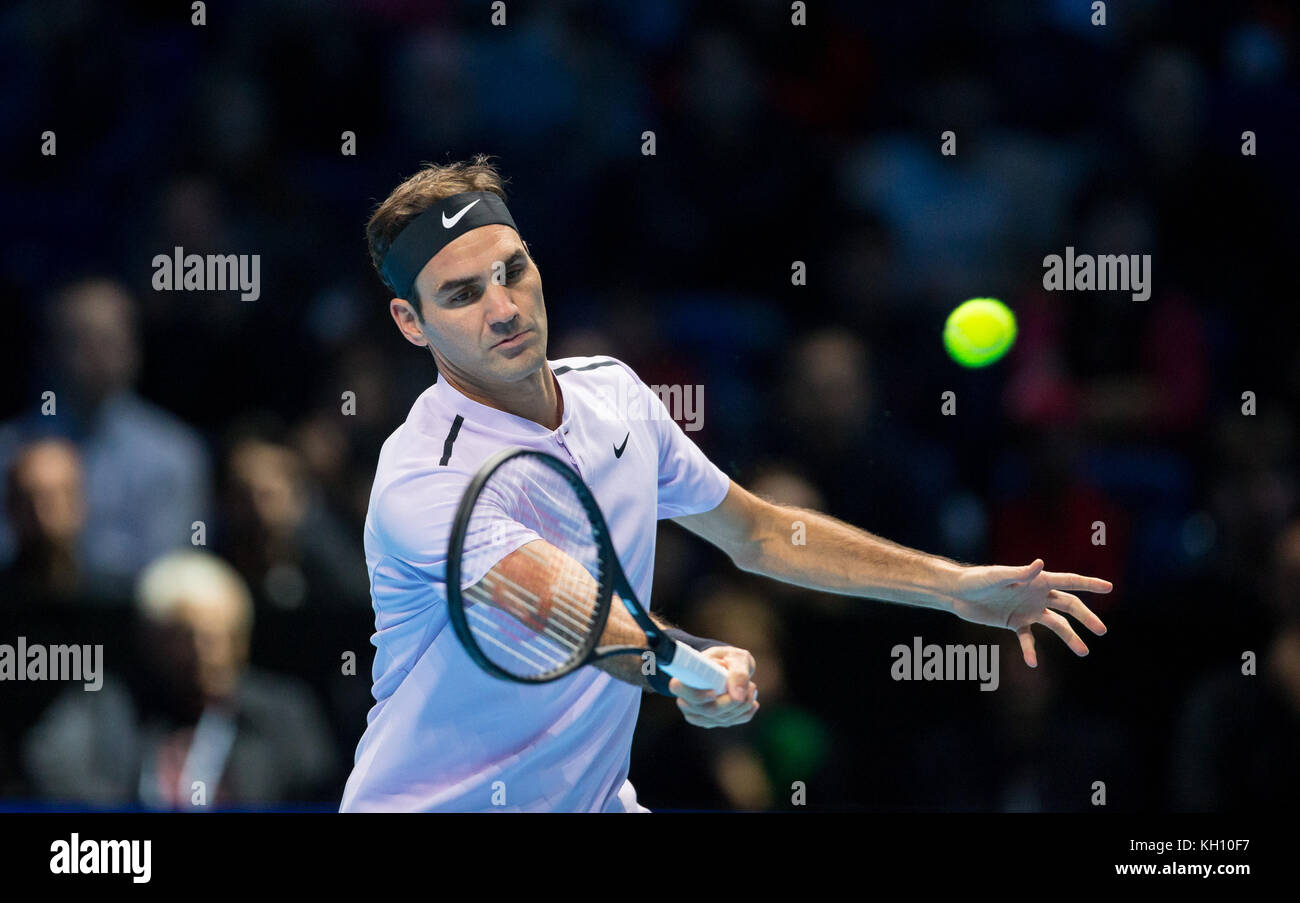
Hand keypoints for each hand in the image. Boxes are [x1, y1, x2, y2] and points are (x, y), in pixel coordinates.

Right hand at [670, 646, 758, 727]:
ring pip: (721, 719)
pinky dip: (744, 713)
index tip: (714, 693)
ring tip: (751, 687)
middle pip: (707, 710)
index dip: (696, 695)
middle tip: (750, 684)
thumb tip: (737, 696)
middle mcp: (687, 697)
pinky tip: (750, 701)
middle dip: (733, 701)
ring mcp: (697, 713)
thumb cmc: (730, 658)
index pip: (678, 688)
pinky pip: (729, 722)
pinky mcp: (709, 721)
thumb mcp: (737, 658)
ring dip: (742, 706)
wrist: (730, 666)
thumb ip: (738, 673)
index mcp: (686, 675)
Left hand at [950, 559, 1110, 666]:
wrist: (957, 593)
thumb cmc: (977, 579)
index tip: (1109, 587)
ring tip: (1084, 652)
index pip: (1068, 581)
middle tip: (1102, 631)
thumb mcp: (998, 576)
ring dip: (1069, 637)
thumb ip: (1019, 573)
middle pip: (1068, 606)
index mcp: (1037, 580)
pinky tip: (1032, 662)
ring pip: (1055, 625)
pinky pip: (1028, 639)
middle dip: (1086, 617)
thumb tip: (1040, 564)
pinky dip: (1030, 650)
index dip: (1089, 584)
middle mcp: (1037, 595)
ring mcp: (1028, 610)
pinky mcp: (1015, 623)